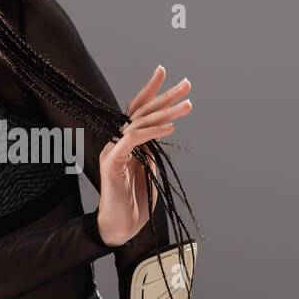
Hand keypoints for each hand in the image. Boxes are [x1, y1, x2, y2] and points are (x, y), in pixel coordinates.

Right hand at [96, 65, 192, 247]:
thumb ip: (151, 148)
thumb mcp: (149, 168)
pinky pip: (132, 141)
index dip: (150, 89)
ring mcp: (113, 151)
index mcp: (126, 141)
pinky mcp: (111, 163)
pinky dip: (151, 133)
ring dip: (165, 113)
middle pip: (141, 111)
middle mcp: (117, 141)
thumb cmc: (135, 201)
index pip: (137, 109)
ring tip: (188, 106)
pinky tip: (169, 128)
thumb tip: (163, 129)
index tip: (165, 71)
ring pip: (139, 123)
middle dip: (165, 95)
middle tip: (187, 84)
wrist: (120, 227)